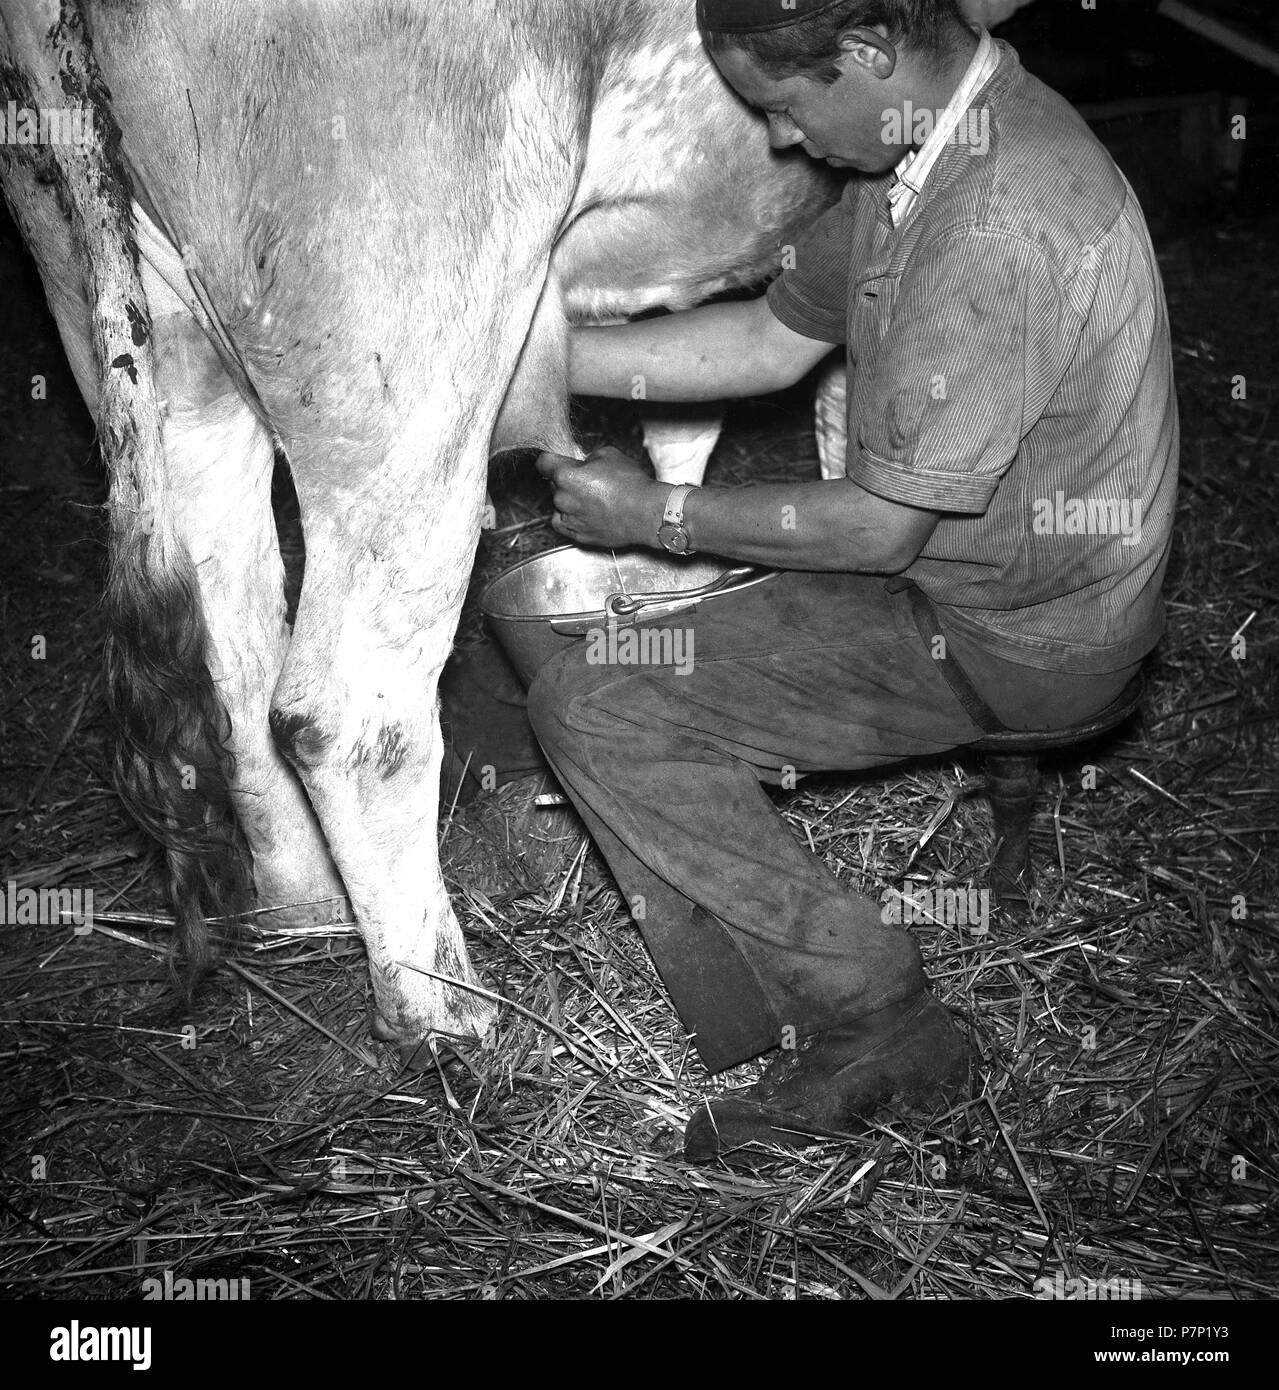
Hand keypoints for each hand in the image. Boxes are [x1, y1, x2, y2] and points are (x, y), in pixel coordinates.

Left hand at [535, 445, 666, 548]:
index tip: (554, 461)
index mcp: (566, 475)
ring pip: (560, 504)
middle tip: (588, 480)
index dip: (550, 459)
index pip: (543, 462)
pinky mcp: (577, 535)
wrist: (646, 513)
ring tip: (593, 499)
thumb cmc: (631, 486)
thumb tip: (582, 463)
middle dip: (566, 480)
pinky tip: (587, 512)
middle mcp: (563, 498)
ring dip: (570, 499)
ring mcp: (569, 518)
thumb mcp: (609, 455)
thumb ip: (587, 458)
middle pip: (554, 484)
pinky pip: (564, 523)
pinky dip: (571, 517)